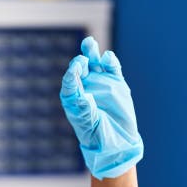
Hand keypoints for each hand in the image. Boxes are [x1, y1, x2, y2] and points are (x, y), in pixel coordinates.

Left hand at [59, 36, 142, 179]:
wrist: (117, 143)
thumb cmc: (98, 136)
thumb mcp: (88, 122)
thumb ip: (84, 107)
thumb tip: (80, 92)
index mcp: (73, 98)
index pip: (70, 81)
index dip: (72, 74)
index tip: (75, 70)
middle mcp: (85, 88)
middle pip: (80, 68)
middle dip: (80, 62)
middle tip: (82, 61)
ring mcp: (101, 84)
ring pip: (94, 63)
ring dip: (91, 52)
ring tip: (89, 42)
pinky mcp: (116, 83)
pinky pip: (112, 68)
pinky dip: (110, 61)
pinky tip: (107, 58)